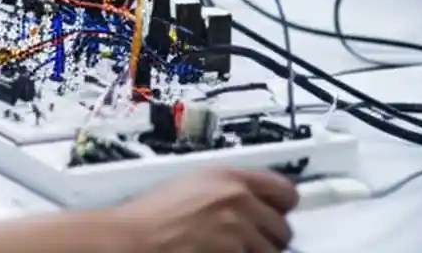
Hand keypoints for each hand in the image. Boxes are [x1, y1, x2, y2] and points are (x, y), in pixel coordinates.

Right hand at [110, 168, 298, 252]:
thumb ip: (229, 189)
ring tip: (228, 251)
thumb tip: (255, 202)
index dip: (281, 208)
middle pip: (283, 229)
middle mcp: (239, 200)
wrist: (135, 237)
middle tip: (247, 243)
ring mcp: (237, 231)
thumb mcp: (192, 184)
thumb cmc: (153, 213)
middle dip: (268, 239)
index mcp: (230, 177)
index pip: (286, 191)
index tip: (275, 216)